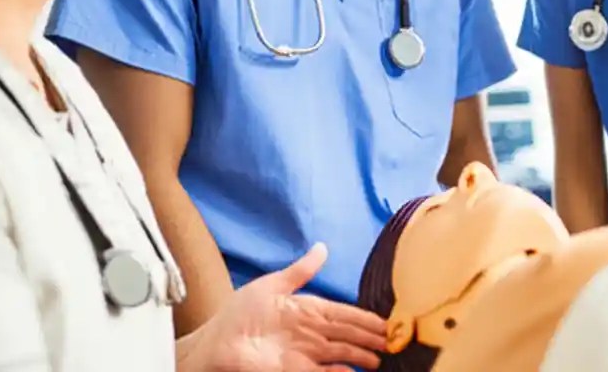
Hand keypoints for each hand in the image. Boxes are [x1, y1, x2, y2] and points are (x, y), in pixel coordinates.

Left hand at [192, 243, 386, 370]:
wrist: (215, 342)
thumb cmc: (239, 313)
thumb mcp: (272, 285)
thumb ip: (301, 270)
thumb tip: (323, 247)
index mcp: (308, 310)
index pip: (343, 314)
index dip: (365, 319)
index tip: (386, 323)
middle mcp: (311, 333)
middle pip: (347, 336)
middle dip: (370, 339)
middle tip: (392, 343)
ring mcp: (305, 353)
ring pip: (340, 355)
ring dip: (360, 357)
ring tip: (379, 360)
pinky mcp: (295, 370)